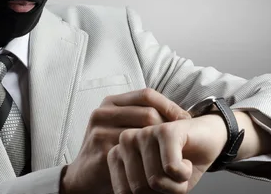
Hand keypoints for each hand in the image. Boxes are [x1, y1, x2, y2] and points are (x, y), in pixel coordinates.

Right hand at [61, 88, 190, 193]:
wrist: (84, 176)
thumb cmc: (110, 148)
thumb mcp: (122, 124)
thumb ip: (143, 115)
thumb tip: (183, 114)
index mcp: (111, 102)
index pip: (146, 94)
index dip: (169, 106)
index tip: (186, 120)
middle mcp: (103, 113)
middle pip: (148, 112)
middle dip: (169, 126)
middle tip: (183, 139)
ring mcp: (100, 132)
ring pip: (144, 133)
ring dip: (163, 144)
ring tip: (175, 152)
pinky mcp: (102, 153)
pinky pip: (136, 153)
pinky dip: (152, 159)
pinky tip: (160, 165)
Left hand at [107, 113, 228, 193]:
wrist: (207, 140)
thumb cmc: (179, 165)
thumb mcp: (155, 187)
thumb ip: (139, 192)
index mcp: (117, 155)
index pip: (124, 193)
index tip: (158, 182)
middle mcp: (126, 141)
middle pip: (139, 189)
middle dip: (163, 191)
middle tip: (172, 174)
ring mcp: (145, 133)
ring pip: (155, 181)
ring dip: (177, 184)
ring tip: (180, 166)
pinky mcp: (165, 131)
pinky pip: (171, 169)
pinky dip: (185, 173)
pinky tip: (187, 160)